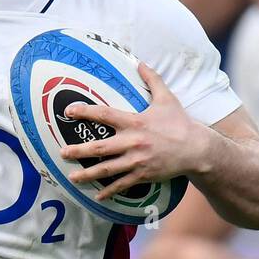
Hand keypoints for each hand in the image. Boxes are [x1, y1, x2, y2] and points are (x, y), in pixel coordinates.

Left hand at [60, 63, 205, 200]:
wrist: (195, 149)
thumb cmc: (179, 123)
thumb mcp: (166, 98)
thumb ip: (152, 79)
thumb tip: (141, 62)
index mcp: (134, 122)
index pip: (104, 114)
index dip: (85, 112)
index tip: (69, 111)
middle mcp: (132, 142)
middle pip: (99, 148)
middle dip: (78, 151)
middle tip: (62, 153)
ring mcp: (136, 161)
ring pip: (107, 170)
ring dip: (87, 175)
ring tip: (72, 178)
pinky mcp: (143, 175)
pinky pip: (122, 185)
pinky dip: (109, 192)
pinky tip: (97, 196)